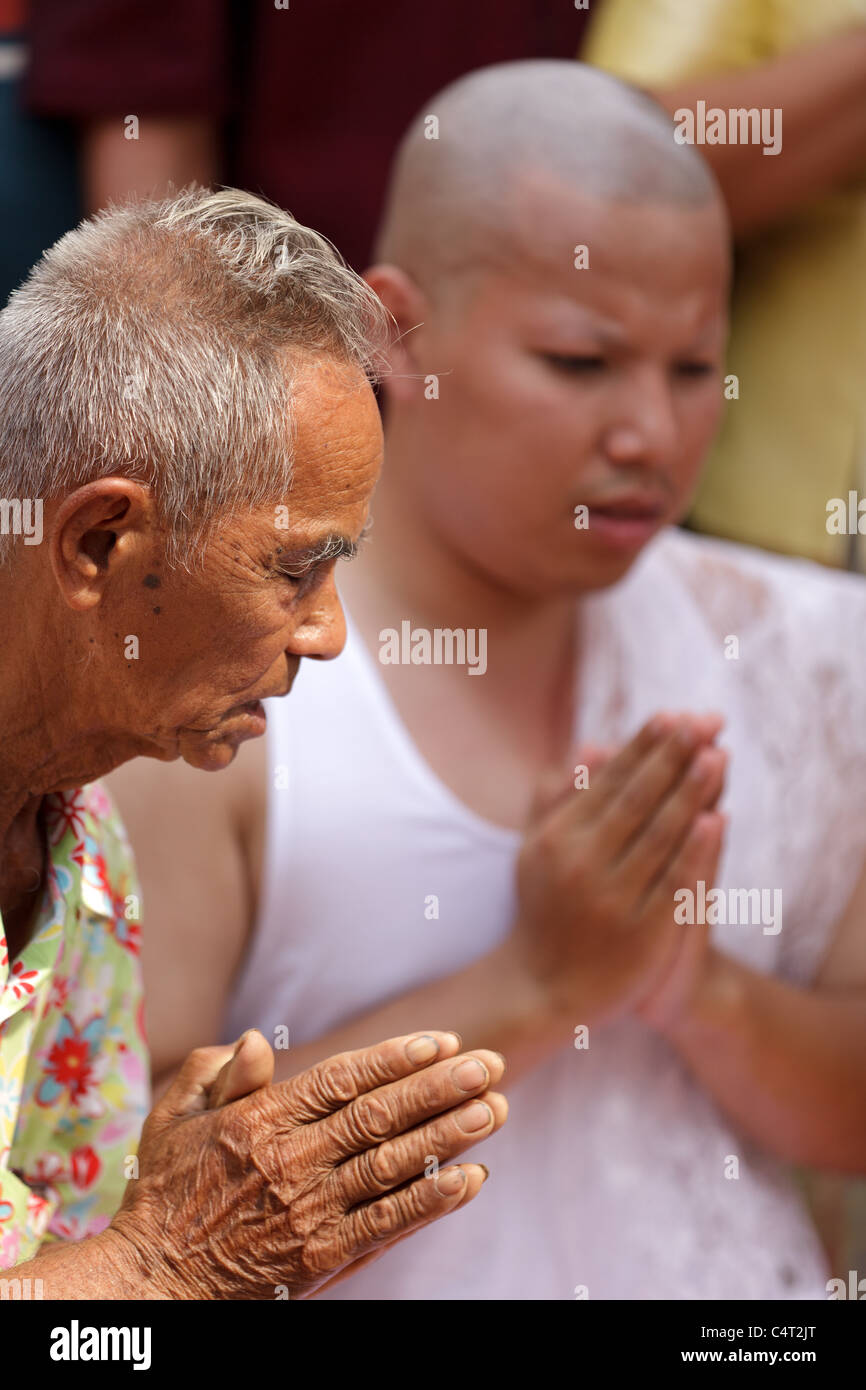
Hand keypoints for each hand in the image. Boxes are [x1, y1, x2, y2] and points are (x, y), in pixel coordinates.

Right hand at [108, 1030, 506, 1298]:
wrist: (154, 1282)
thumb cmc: (164, 1191)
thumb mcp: (173, 1118)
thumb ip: (216, 1073)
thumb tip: (256, 1040)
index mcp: (260, 1121)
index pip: (342, 1079)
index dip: (396, 1058)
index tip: (443, 1041)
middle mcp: (292, 1162)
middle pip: (379, 1117)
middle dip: (439, 1088)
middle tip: (489, 1066)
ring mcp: (310, 1211)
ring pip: (392, 1166)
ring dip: (448, 1138)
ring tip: (494, 1111)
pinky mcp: (322, 1257)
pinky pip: (386, 1224)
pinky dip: (431, 1202)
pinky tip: (470, 1180)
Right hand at [511, 713, 726, 1026]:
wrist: (543, 988)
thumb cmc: (543, 908)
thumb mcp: (536, 848)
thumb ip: (559, 796)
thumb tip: (592, 746)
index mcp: (557, 836)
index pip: (609, 781)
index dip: (643, 746)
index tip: (673, 715)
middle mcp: (582, 862)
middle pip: (637, 799)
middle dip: (673, 756)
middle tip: (705, 721)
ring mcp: (612, 897)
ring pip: (660, 835)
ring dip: (691, 791)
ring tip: (719, 755)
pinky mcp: (640, 932)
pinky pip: (673, 883)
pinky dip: (695, 850)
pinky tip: (716, 818)